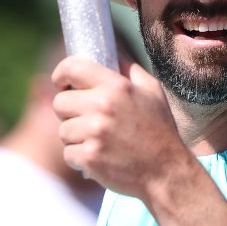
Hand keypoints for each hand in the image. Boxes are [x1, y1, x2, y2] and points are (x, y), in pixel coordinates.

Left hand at [52, 57, 189, 200]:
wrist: (167, 172)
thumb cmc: (160, 130)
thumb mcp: (152, 91)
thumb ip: (130, 70)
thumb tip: (112, 53)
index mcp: (116, 87)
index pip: (72, 68)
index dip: (61, 74)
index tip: (61, 82)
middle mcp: (102, 107)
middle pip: (59, 102)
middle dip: (69, 111)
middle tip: (86, 119)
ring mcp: (94, 133)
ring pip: (62, 130)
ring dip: (75, 137)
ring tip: (97, 141)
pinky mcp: (89, 158)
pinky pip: (68, 154)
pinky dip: (80, 158)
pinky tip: (99, 158)